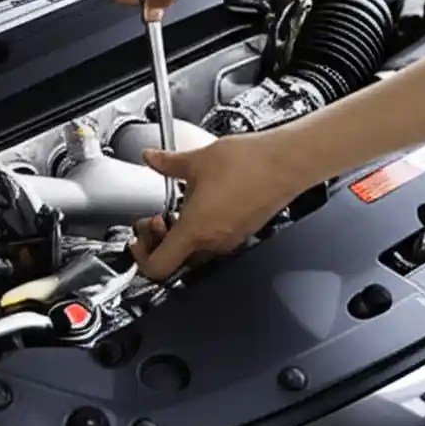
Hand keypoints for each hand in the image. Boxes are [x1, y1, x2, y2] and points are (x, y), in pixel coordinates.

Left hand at [129, 132, 308, 279]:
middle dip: (158, 241)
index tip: (137, 240)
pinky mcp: (244, 231)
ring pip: (195, 252)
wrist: (287, 162)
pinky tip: (202, 202)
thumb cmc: (251, 164)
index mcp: (196, 229)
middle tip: (155, 219)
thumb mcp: (196, 159)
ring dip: (179, 235)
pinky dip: (201, 229)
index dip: (141, 258)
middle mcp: (214, 242)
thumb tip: (152, 159)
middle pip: (175, 261)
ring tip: (178, 208)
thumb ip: (167, 163)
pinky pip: (214, 240)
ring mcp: (231, 239)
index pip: (157, 267)